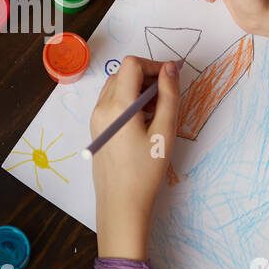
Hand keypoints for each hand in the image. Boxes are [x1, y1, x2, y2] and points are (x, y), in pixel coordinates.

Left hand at [90, 57, 180, 257]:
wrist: (121, 203)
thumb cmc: (146, 171)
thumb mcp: (165, 131)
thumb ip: (169, 96)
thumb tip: (171, 67)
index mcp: (117, 105)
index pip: (132, 64)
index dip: (154, 65)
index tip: (172, 78)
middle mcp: (101, 107)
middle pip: (123, 73)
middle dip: (147, 76)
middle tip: (167, 96)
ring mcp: (95, 118)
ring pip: (116, 86)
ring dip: (137, 88)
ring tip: (157, 111)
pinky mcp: (96, 128)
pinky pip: (111, 102)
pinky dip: (128, 101)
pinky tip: (143, 121)